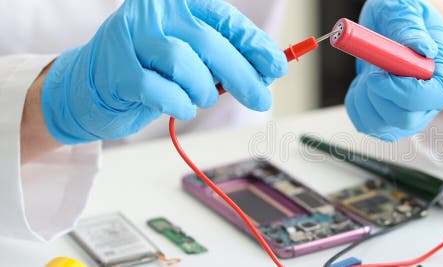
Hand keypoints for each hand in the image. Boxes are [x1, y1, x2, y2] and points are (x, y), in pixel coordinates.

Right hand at [41, 0, 286, 143]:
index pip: (225, 20)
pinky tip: (181, 107)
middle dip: (242, 76)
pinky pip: (160, 91)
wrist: (92, 84)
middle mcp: (154, 12)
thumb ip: (224, 57)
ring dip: (202, 92)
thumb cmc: (152, 68)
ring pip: (185, 65)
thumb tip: (268, 71)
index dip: (254, 45)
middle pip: (210, 44)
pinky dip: (178, 104)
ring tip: (200, 99)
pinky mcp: (116, 69)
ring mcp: (130, 37)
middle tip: (260, 99)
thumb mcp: (192, 55)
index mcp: (179, 2)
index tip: (276, 67)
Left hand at [346, 0, 442, 140]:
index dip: (404, 91)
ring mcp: (410, 114)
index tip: (379, 73)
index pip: (436, 97)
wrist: (396, 27)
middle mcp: (431, 100)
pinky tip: (364, 84)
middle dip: (378, 96)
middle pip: (406, 119)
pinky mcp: (389, 120)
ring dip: (364, 98)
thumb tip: (423, 49)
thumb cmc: (407, 18)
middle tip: (371, 71)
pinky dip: (356, 105)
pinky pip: (366, 124)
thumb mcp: (408, 10)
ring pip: (383, 126)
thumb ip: (412, 28)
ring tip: (369, 72)